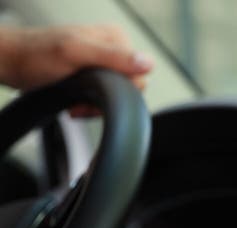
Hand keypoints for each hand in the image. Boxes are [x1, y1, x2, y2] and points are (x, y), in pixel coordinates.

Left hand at [0, 24, 152, 112]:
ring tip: (74, 100)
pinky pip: (106, 97)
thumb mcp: (76, 54)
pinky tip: (75, 100)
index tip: (92, 92)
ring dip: (95, 105)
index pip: (139, 75)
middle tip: (80, 98)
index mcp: (117, 39)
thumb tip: (148, 63)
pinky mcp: (94, 74)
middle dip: (105, 100)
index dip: (119, 92)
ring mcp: (104, 62)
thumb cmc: (35, 56)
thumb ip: (113, 57)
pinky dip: (91, 104)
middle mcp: (114, 48)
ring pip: (117, 96)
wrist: (11, 63)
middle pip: (129, 88)